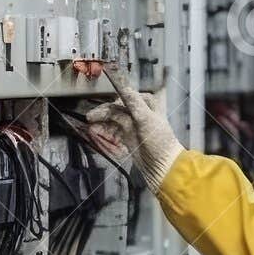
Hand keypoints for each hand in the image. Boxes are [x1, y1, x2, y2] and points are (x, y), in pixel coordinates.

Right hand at [86, 71, 183, 192]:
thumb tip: (125, 88)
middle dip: (103, 113)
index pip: (125, 97)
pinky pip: (113, 130)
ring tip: (91, 127)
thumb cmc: (161, 143)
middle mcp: (139, 112)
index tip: (100, 104)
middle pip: (116, 109)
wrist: (163, 166)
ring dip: (101, 122)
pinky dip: (105, 131)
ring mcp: (133, 125)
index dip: (112, 101)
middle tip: (90, 117)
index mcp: (147, 104)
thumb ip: (135, 103)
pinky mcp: (128, 136)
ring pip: (113, 119)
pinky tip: (97, 132)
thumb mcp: (147, 119)